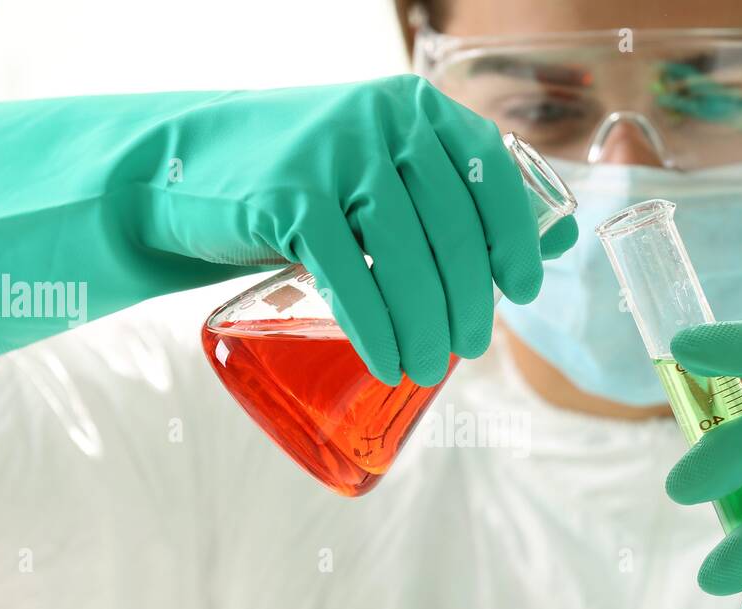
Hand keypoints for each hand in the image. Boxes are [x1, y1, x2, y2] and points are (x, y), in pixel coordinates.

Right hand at [146, 75, 577, 385]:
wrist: (182, 168)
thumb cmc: (300, 183)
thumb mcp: (379, 170)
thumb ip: (454, 195)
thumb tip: (559, 242)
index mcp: (413, 107)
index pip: (488, 170)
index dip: (514, 238)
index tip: (520, 293)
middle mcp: (381, 120)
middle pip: (451, 227)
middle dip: (468, 301)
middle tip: (468, 350)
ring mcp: (334, 154)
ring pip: (405, 259)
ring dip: (425, 326)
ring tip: (428, 368)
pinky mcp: (289, 196)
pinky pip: (349, 276)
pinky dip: (374, 328)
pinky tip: (385, 359)